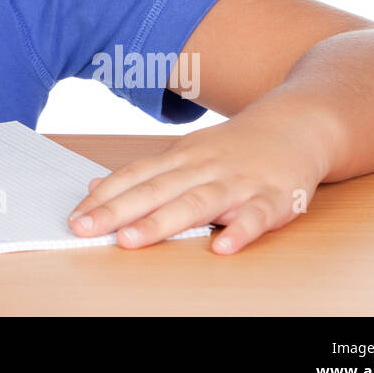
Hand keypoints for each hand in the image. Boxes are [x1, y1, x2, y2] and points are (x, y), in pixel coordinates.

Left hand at [65, 107, 331, 253]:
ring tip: (131, 240)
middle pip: (155, 190)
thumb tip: (97, 188)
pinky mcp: (274, 199)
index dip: (104, 197)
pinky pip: (256, 218)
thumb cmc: (236, 147)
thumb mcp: (187, 153)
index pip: (134, 177)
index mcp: (180, 158)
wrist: (298, 124)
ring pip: (196, 203)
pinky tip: (223, 248)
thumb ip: (146, 174)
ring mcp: (238, 183)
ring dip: (162, 222)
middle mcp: (204, 168)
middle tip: (85, 229)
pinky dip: (240, 231)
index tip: (75, 217)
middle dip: (117, 211)